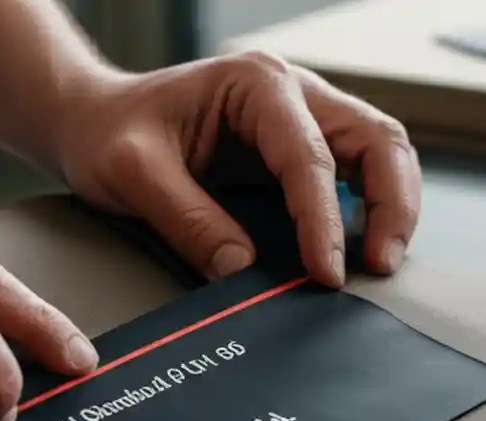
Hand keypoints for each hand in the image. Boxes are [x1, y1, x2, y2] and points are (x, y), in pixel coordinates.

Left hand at [53, 51, 421, 285]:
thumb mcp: (132, 175)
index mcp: (255, 83)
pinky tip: (359, 248)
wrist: (94, 119)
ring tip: (380, 263)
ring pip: (379, 150)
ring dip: (391, 205)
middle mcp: (291, 90)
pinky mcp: (298, 145)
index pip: (309, 156)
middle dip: (391, 204)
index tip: (326, 273)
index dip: (324, 220)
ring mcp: (301, 115)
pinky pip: (354, 170)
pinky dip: (369, 207)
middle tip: (381, 265)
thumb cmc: (108, 133)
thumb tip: (241, 270)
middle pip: (375, 138)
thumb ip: (187, 219)